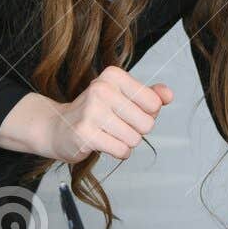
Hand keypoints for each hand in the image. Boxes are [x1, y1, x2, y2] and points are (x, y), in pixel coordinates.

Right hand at [47, 66, 173, 161]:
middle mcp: (101, 89)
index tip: (128, 111)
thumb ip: (150, 95)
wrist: (58, 127)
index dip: (147, 113)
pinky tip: (105, 143)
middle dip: (137, 131)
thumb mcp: (122, 96)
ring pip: (135, 139)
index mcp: (113, 76)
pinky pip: (122, 151)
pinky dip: (118, 152)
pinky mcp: (85, 134)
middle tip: (118, 125)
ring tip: (110, 134)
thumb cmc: (95, 112)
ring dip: (126, 142)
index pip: (154, 102)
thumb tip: (168, 95)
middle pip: (147, 123)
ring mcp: (91, 112)